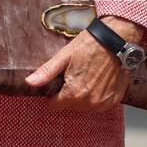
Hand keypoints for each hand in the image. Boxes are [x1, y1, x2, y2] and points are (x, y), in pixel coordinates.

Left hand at [25, 15, 144, 110]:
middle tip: (73, 75)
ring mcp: (104, 102)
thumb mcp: (64, 56)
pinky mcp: (115, 99)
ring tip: (86, 76)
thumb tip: (29, 83)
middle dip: (68, 94)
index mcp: (74, 93)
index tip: (58, 83)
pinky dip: (96, 95)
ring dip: (83, 96)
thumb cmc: (90, 45)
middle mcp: (90, 102)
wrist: (116, 40)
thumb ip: (46, 73)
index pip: (55, 106)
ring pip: (85, 106)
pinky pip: (99, 104)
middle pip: (70, 106)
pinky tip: (97, 80)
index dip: (53, 95)